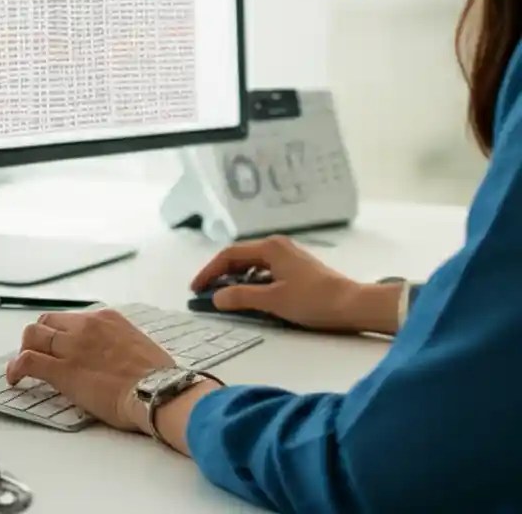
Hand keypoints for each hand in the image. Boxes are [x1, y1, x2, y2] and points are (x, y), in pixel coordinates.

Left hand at [5, 309, 175, 433]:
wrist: (160, 391)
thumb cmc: (159, 377)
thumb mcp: (139, 345)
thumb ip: (119, 343)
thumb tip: (114, 356)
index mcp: (106, 319)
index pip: (71, 318)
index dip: (60, 333)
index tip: (60, 346)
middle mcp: (85, 326)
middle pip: (47, 322)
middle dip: (39, 337)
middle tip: (39, 354)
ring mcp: (72, 347)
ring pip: (32, 336)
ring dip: (25, 349)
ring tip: (23, 365)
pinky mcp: (62, 370)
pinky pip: (27, 361)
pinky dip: (15, 368)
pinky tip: (15, 378)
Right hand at [192, 236, 400, 333]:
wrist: (354, 305)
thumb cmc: (313, 300)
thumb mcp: (273, 300)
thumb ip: (241, 297)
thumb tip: (216, 298)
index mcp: (270, 247)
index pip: (229, 255)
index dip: (209, 272)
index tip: (196, 290)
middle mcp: (277, 246)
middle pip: (239, 257)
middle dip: (220, 275)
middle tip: (206, 293)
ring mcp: (288, 256)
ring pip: (252, 265)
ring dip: (235, 280)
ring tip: (224, 297)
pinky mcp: (296, 269)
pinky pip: (264, 271)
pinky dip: (251, 282)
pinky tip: (249, 296)